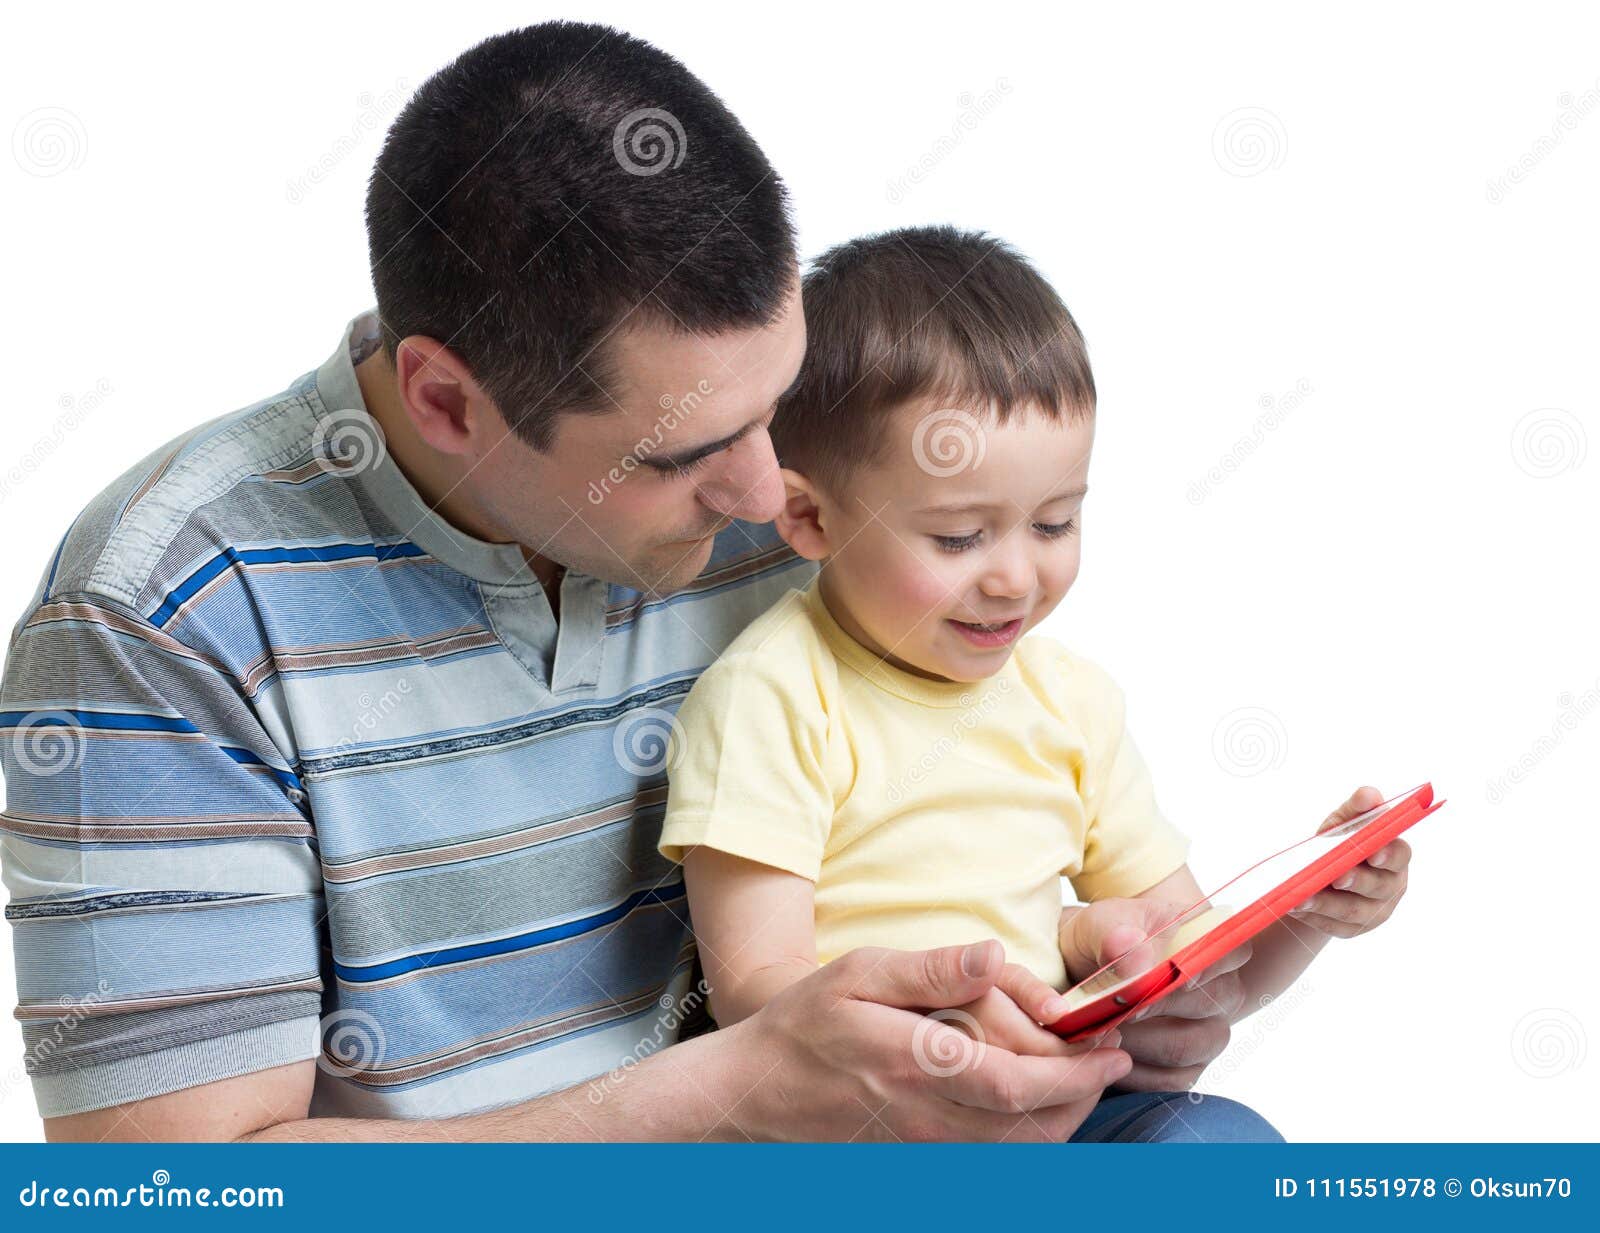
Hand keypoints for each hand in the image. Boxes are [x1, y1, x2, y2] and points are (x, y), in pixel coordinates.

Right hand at [726, 939, 1131, 1140]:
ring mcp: (924, 1153)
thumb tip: (995, 955)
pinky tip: (1036, 1109)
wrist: (754, 1097)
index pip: (1019, 1083)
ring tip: (1083, 1081)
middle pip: (1033, 1127)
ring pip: (1018, 1154)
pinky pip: (992, 1166)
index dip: (1076, 1073)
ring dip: (1063, 1121)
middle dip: (1083, 1096)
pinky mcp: (919, 1168)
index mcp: (915, 1064)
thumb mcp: (857, 974)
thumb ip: (929, 969)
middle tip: (1110, 1060)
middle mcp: (927, 1120)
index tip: (1110, 1046)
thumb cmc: (804, 1027)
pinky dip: (1028, 1142)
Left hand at [1059, 896, 1247, 1091]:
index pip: (1230, 951)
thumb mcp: (1097, 925)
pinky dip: (1135, 1070)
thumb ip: (1113, 935)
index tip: (1161, 976)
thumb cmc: (1099, 940)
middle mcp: (1221, 984)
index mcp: (1209, 935)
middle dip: (1152, 1006)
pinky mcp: (1192, 1064)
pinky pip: (1173, 1078)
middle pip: (1208, 1003)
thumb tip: (1139, 962)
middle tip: (1113, 1005)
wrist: (1081, 970)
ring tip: (1103, 1027)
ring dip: (1139, 1040)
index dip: (1199, 967)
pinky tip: (1109, 1053)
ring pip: (1188, 1046)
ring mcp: (1211, 1027)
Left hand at [1288, 784, 1411, 938]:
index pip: (1399, 855)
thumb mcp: (1346, 822)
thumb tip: (1368, 794)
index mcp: (1394, 856)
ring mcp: (1374, 912)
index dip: (1388, 855)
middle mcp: (1391, 886)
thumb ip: (1357, 808)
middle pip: (1378, 887)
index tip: (1372, 852)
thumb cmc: (1342, 841)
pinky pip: (1335, 926)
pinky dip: (1315, 917)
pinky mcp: (1352, 929)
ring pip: (1354, 911)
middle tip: (1335, 876)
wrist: (1324, 873)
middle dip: (1356, 880)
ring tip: (1301, 895)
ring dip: (1327, 903)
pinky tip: (1296, 906)